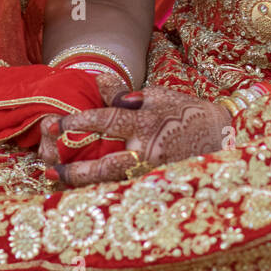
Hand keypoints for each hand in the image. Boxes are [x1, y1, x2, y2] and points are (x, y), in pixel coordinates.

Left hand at [39, 77, 227, 185]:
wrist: (221, 137)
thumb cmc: (185, 112)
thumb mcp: (157, 95)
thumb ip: (125, 93)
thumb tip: (98, 80)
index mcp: (146, 123)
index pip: (106, 121)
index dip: (78, 123)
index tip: (55, 124)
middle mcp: (147, 151)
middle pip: (104, 165)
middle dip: (74, 168)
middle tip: (49, 165)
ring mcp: (151, 172)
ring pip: (111, 184)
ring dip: (82, 183)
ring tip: (56, 180)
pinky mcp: (155, 184)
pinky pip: (121, 188)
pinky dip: (99, 189)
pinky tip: (79, 190)